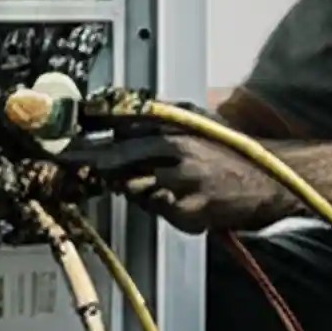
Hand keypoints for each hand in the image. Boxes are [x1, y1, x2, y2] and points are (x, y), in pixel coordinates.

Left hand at [57, 134, 298, 234]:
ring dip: (138, 190)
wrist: (274, 177)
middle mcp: (175, 145)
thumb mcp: (197, 121)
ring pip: (135, 188)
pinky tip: (189, 201)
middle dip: (84, 162)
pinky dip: (167, 209)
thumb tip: (116, 119)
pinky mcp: (190, 208)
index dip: (85, 130)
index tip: (58, 137)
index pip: (118, 121)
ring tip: (171, 185)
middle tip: (61, 164)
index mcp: (175, 122)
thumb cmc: (235, 150)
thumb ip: (159, 119)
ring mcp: (182, 178)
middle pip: (114, 156)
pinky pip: (160, 211)